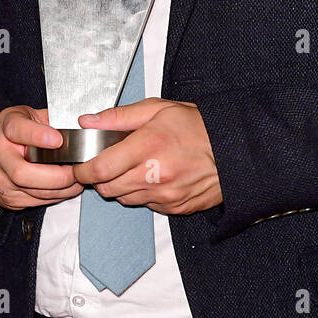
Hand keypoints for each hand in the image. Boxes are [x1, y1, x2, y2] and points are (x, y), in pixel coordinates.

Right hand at [0, 105, 83, 210]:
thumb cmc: (14, 133)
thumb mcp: (30, 115)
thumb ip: (50, 119)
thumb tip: (76, 126)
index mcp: (5, 127)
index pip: (17, 130)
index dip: (38, 136)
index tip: (58, 140)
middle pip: (23, 173)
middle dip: (56, 175)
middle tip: (75, 171)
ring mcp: (0, 179)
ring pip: (33, 192)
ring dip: (61, 189)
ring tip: (76, 179)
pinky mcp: (8, 198)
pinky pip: (36, 202)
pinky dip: (56, 196)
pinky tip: (65, 188)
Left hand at [72, 97, 222, 214]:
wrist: (235, 152)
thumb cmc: (198, 126)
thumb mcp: (158, 109)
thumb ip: (119, 117)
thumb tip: (88, 121)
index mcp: (149, 146)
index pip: (101, 169)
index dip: (84, 170)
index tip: (81, 165)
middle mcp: (155, 175)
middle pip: (107, 188)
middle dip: (101, 178)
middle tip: (108, 163)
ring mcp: (165, 196)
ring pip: (124, 198)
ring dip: (121, 186)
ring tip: (135, 166)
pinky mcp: (174, 209)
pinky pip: (145, 205)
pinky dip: (142, 193)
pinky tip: (153, 177)